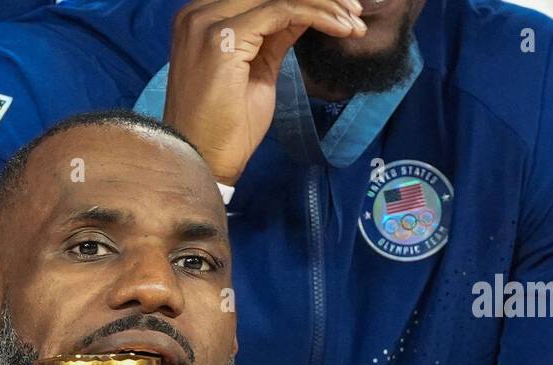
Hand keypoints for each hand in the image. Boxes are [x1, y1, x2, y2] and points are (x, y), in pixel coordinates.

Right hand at [163, 0, 366, 185]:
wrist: (203, 160)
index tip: (340, 11)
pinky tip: (343, 28)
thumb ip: (273, 36)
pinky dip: (318, 16)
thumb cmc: (224, 127)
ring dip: (325, 5)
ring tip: (354, 22)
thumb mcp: (256, 70)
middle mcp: (197, 13)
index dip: (303, 0)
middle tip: (355, 13)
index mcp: (199, 18)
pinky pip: (284, 11)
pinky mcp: (225, 37)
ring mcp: (207, 23)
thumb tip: (303, 13)